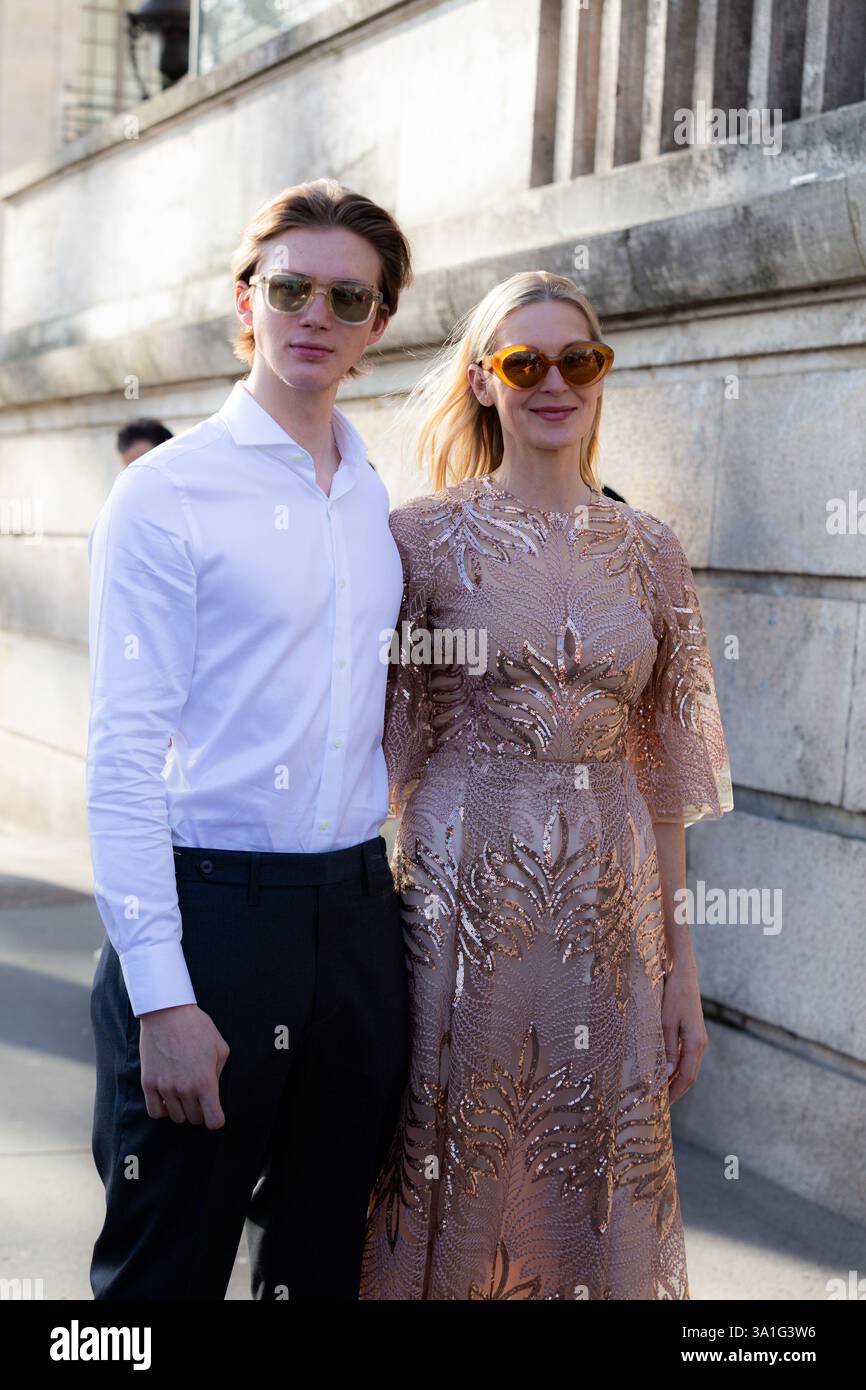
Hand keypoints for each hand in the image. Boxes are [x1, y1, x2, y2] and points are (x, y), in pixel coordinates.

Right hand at [138, 1003, 229, 1127]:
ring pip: (176, 1118)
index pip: (214, 1120)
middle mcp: (185, 1089)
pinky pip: (155, 1112)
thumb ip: (218, 1074)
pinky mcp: (148, 1084)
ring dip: (183, 1110)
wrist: (167, 1013)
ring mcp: (165, 1088)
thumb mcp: (220, 1048)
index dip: (216, 1119)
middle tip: (200, 1098)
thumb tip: (212, 1091)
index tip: (215, 1112)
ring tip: (184, 1095)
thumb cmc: (197, 1028)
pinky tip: (168, 1099)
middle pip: (195, 1119)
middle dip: (200, 1112)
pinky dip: (163, 1110)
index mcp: (205, 1082)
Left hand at [661, 952, 707, 1104]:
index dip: (675, 1093)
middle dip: (676, 1090)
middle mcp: (700, 1043)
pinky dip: (676, 1067)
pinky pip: (686, 1056)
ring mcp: (697, 1037)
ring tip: (661, 1091)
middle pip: (690, 1075)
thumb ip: (667, 1049)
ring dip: (676, 1080)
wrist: (682, 971)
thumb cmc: (673, 994)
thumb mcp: (665, 1022)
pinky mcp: (692, 1031)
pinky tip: (666, 1070)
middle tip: (660, 1104)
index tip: (662, 1105)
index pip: (687, 1077)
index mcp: (696, 1043)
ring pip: (688, 1066)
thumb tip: (669, 1074)